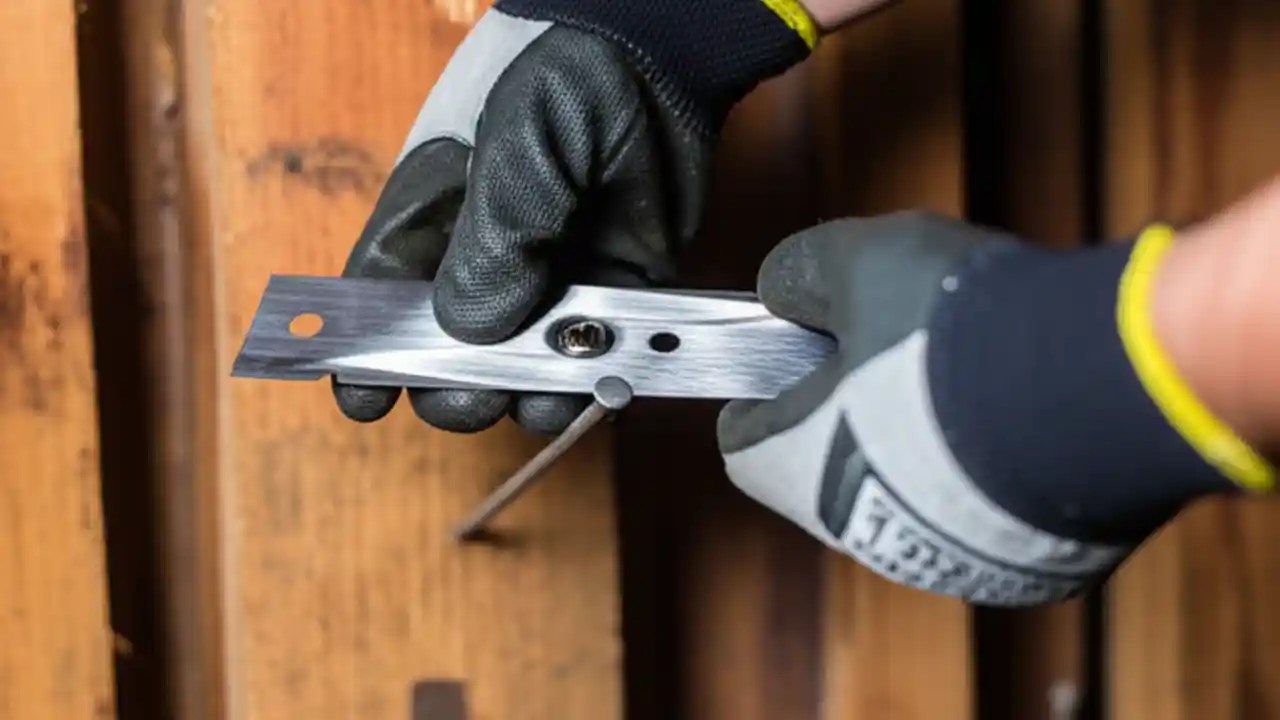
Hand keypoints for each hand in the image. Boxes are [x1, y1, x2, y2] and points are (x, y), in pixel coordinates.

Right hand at [334, 1, 817, 433]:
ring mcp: (552, 281)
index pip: (380, 297)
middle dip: (456, 388)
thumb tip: (471, 329)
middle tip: (478, 393)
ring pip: (525, 370)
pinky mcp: (616, 291)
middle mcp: (486, 261)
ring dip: (532, 394)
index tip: (363, 400)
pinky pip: (597, 358)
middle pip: (449, 354)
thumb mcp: (514, 145)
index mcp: (433, 219)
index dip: (365, 353)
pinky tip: (602, 382)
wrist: (665, 53)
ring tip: (551, 389)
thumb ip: (494, 237)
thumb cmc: (564, 75)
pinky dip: (597, 380)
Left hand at [717, 212, 1233, 605]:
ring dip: (925, 436)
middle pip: (830, 463)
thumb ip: (803, 273)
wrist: (1103, 395)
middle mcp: (857, 530)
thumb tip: (782, 288)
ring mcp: (943, 558)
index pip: (744, 439)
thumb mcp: (859, 263)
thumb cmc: (956, 335)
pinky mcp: (1022, 569)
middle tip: (895, 344)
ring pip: (912, 489)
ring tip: (969, 371)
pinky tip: (1023, 412)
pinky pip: (987, 513)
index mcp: (794, 466)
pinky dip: (990, 472)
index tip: (791, 347)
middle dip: (853, 403)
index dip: (762, 385)